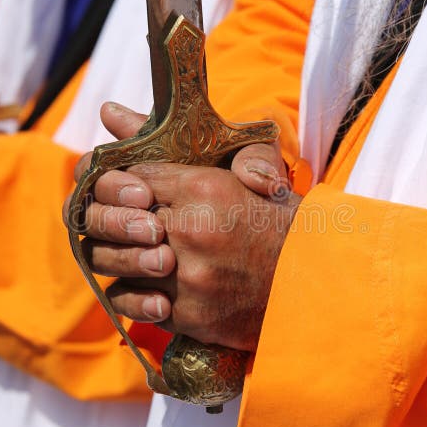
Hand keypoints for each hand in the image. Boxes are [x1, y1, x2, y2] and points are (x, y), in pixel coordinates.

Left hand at [65, 102, 298, 350]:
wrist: (318, 281)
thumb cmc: (279, 222)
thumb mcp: (238, 171)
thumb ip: (173, 142)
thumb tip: (109, 111)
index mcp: (204, 187)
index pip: (132, 177)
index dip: (126, 186)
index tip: (133, 194)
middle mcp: (192, 231)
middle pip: (118, 222)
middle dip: (119, 223)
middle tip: (133, 227)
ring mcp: (190, 277)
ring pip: (119, 265)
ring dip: (125, 260)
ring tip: (143, 256)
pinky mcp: (191, 315)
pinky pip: (136, 302)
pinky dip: (139, 295)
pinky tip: (155, 286)